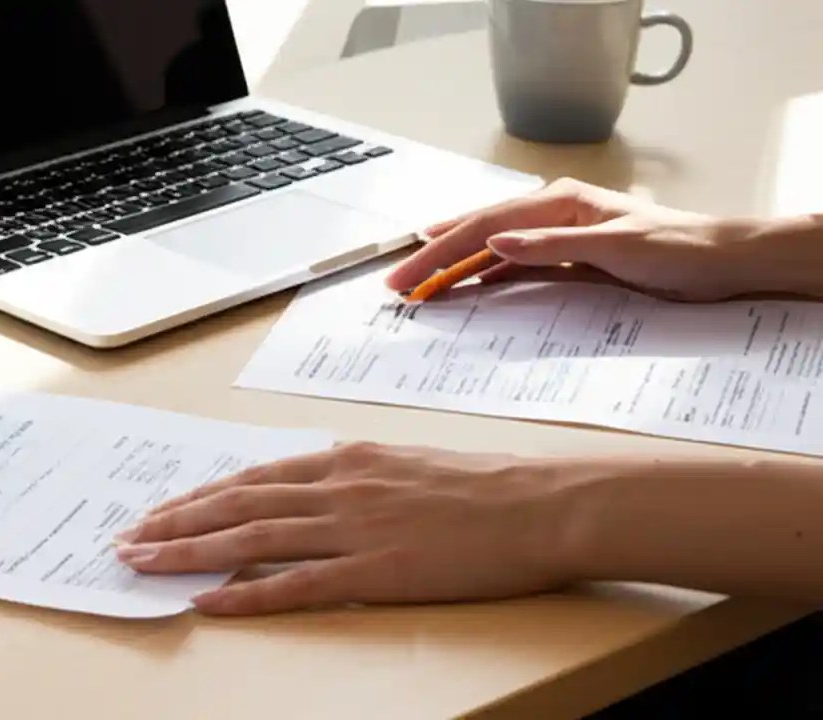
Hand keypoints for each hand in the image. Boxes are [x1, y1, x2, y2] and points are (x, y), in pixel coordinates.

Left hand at [115, 443, 570, 615]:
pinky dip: (246, 594)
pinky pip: (296, 583)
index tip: (162, 507)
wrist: (541, 504)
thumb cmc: (484, 485)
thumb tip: (320, 480)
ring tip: (143, 560)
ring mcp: (353, 527)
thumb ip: (358, 473)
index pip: (253, 478)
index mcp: (346, 460)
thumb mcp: (408, 463)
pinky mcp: (376, 569)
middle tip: (129, 535)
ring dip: (189, 550)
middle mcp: (338, 486)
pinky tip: (208, 601)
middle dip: (175, 520)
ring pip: (250, 538)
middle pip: (236, 504)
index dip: (200, 495)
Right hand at [386, 177, 812, 301]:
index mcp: (559, 201)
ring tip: (416, 285)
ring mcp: (557, 233)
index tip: (409, 274)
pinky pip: (513, 265)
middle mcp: (552, 212)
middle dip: (434, 256)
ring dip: (453, 267)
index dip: (441, 250)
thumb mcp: (615, 246)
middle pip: (478, 232)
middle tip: (395, 284)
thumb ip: (550, 244)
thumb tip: (493, 240)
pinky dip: (483, 275)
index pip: (485, 225)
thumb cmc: (678, 248)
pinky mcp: (567, 257)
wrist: (723, 260)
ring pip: (490, 247)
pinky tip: (463, 287)